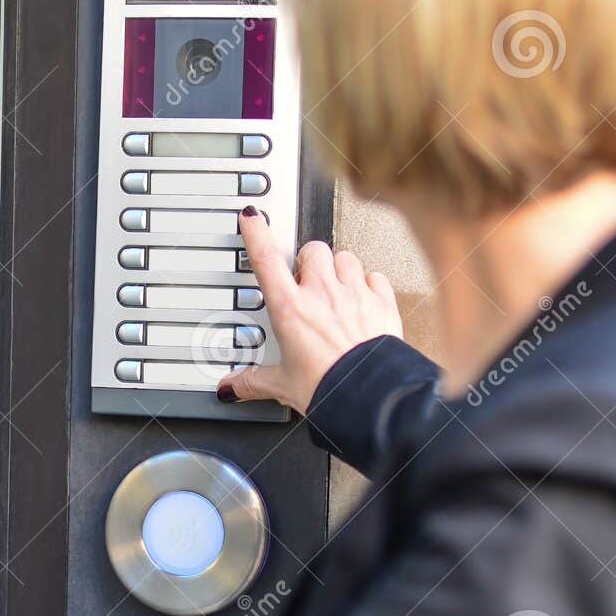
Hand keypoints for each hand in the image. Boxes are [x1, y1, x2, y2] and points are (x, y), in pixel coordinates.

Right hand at [217, 208, 402, 412]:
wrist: (370, 397)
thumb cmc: (329, 388)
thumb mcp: (283, 385)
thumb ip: (253, 381)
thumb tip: (233, 387)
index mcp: (291, 309)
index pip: (266, 259)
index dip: (257, 234)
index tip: (252, 219)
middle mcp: (322, 294)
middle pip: (312, 249)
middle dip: (307, 259)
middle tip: (304, 277)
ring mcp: (354, 294)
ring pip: (345, 257)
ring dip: (338, 268)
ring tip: (334, 288)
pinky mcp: (382, 303)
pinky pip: (375, 277)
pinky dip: (369, 283)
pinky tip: (363, 298)